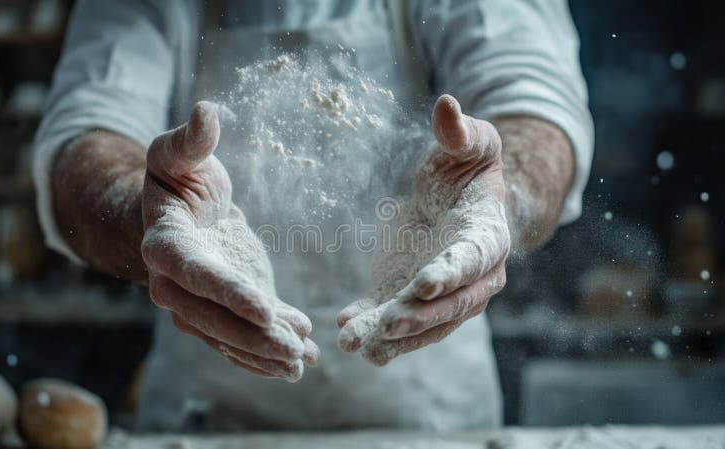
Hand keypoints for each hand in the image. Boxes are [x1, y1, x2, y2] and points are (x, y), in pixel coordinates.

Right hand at [141, 102, 318, 380]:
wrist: (179, 211)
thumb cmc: (179, 177)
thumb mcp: (179, 153)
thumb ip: (191, 139)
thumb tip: (208, 112)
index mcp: (164, 242)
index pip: (195, 271)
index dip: (227, 291)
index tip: (263, 308)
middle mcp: (172, 282)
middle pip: (211, 317)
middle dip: (252, 336)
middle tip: (293, 349)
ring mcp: (194, 304)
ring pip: (226, 337)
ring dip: (263, 352)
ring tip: (302, 361)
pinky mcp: (218, 311)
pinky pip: (238, 339)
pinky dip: (264, 353)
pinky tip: (299, 358)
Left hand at [336, 95, 509, 365]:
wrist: (456, 198)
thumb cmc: (467, 168)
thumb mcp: (471, 144)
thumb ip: (461, 131)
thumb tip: (445, 104)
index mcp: (488, 236)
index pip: (473, 260)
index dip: (451, 273)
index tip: (424, 284)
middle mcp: (473, 277)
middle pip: (449, 306)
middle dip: (417, 317)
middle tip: (384, 324)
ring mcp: (442, 294)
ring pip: (422, 323)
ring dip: (390, 335)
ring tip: (352, 340)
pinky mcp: (412, 296)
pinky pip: (396, 318)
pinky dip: (372, 326)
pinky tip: (347, 328)